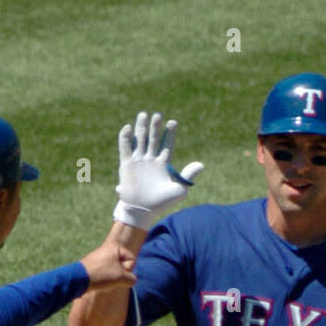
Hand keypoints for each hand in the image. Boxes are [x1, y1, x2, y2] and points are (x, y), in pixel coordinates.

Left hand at [80, 238, 135, 291]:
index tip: (115, 270)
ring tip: (103, 279)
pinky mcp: (97, 266)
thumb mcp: (122, 277)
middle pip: (125, 266)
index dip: (127, 269)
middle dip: (120, 274)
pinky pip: (109, 275)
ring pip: (117, 272)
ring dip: (114, 279)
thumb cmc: (101, 274)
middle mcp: (109, 249)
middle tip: (109, 275)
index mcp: (116, 246)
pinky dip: (107, 280)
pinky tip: (100, 281)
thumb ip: (132, 279)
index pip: (132, 261)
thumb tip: (130, 281)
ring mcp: (102, 258)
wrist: (79, 279)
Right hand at [113, 111, 203, 228]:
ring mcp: (138, 161)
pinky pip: (125, 148)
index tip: (173, 123)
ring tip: (144, 114)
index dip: (170, 133)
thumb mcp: (179, 190)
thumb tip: (201, 165)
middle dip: (155, 126)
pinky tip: (128, 128)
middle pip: (153, 138)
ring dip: (141, 127)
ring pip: (140, 139)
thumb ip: (188, 176)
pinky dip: (125, 137)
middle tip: (158, 115)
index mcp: (164, 164)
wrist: (143, 211)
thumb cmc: (162, 203)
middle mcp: (151, 159)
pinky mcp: (126, 165)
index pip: (167, 144)